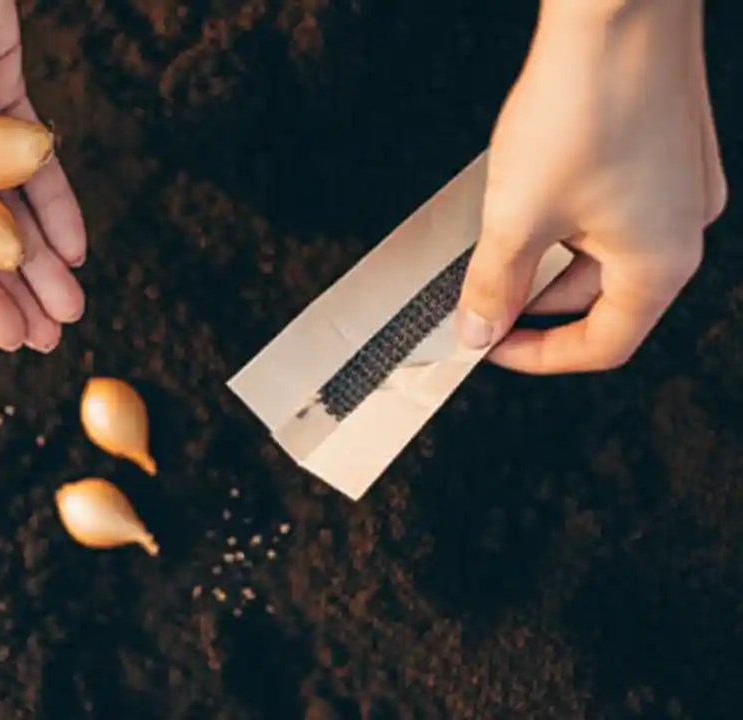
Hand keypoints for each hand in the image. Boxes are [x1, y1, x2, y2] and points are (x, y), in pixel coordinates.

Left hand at [457, 0, 726, 373]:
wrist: (618, 14)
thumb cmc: (584, 105)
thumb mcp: (517, 215)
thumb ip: (494, 283)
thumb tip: (478, 329)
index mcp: (661, 263)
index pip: (603, 345)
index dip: (539, 355)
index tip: (491, 344)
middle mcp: (684, 229)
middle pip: (604, 300)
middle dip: (537, 301)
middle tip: (482, 294)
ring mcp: (680, 187)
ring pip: (605, 250)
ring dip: (550, 257)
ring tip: (498, 240)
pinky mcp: (667, 151)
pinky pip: (615, 208)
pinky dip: (569, 218)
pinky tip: (531, 196)